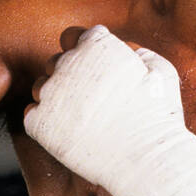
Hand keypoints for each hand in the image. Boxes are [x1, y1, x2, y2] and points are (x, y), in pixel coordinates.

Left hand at [24, 25, 195, 195]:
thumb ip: (140, 54)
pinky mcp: (38, 122)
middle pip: (56, 62)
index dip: (85, 54)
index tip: (95, 73)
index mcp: (95, 44)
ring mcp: (49, 92)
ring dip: (56, 99)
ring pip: (41, 87)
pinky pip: (33, 114)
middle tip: (91, 101)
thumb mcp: (162, 72)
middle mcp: (67, 62)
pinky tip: (69, 133)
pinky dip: (46, 122)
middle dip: (70, 77)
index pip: (74, 36)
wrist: (144, 159)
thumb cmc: (158, 117)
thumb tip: (128, 51)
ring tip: (81, 120)